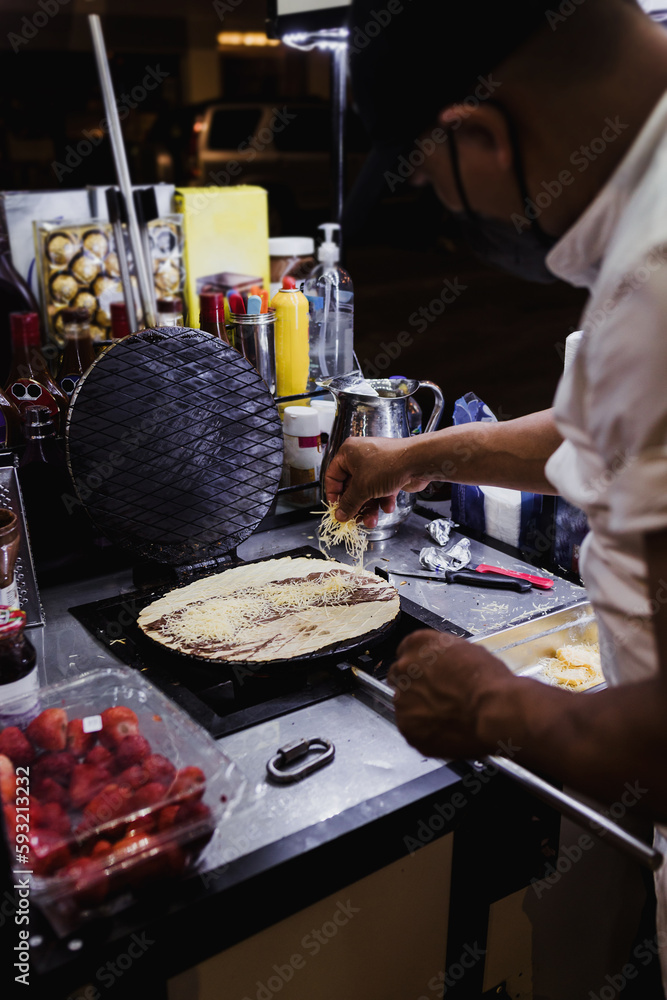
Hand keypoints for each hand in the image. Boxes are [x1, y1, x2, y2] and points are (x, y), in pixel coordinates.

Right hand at [323, 437, 430, 527]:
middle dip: (355, 505)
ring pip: (367, 491)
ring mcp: (377, 466)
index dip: (333, 494)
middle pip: (351, 487)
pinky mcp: (390, 474)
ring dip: (369, 507)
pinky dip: (383, 500)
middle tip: (354, 519)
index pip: (333, 475)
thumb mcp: (362, 488)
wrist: (418, 462)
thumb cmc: (388, 465)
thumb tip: (340, 514)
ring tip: (371, 520)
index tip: (336, 508)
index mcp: (349, 453)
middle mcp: (361, 458)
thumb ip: (349, 503)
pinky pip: (381, 490)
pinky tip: (388, 506)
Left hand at [387, 630, 511, 759]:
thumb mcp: (468, 651)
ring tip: (447, 716)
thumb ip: (444, 655)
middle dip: (416, 687)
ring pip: (405, 705)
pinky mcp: (408, 728)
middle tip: (438, 697)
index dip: (420, 666)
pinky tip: (446, 729)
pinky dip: (425, 731)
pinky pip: (412, 729)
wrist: (494, 712)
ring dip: (420, 709)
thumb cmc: (489, 682)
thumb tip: (444, 664)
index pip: (406, 652)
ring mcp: (403, 700)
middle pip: (401, 677)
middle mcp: (404, 669)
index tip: (428, 674)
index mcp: (418, 644)